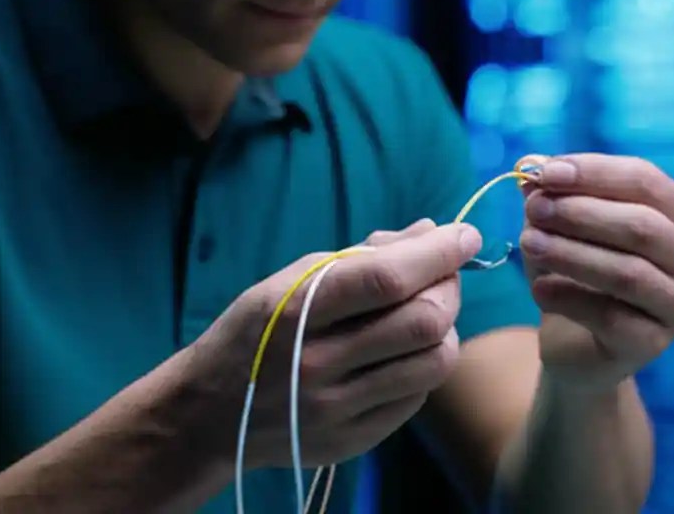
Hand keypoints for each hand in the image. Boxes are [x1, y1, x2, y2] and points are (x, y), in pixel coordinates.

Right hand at [189, 219, 481, 469]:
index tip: (464, 235)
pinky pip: (417, 397)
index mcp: (297, 309)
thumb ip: (361, 258)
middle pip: (423, 321)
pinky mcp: (354, 440)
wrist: (209, 414)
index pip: (386, 278)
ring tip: (424, 317)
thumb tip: (430, 232)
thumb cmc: (254, 332)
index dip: (437, 253)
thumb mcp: (290, 280)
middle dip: (448, 288)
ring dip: (443, 330)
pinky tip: (401, 355)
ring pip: (434, 362)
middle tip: (443, 276)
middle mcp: (318, 362)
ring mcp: (337, 408)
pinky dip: (422, 366)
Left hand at [517, 153, 673, 392]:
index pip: (645, 180)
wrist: (574, 342)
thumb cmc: (575, 272)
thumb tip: (530, 165)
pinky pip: (611, 316)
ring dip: (571, 253)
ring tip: (528, 244)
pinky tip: (537, 290)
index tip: (545, 172)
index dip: (595, 173)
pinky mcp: (653, 342)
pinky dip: (568, 298)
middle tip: (534, 210)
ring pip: (628, 272)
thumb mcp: (559, 226)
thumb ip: (552, 194)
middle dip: (580, 213)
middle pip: (642, 226)